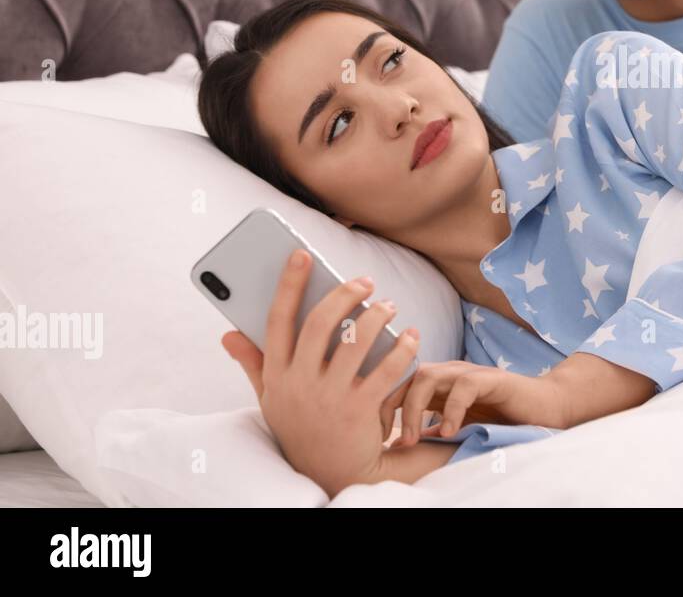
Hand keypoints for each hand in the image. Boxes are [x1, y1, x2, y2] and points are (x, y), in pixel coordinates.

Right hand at [221, 248, 421, 496]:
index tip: (302, 254)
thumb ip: (253, 364)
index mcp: (276, 375)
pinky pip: (386, 370)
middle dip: (343, 294)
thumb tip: (227, 334)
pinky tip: (411, 336)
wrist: (331, 474)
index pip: (277, 320)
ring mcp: (329, 398)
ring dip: (377, 316)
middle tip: (365, 280)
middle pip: (318, 324)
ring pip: (355, 342)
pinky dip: (403, 348)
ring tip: (389, 305)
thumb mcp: (271, 398)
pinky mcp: (360, 411)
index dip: (289, 284)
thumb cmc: (301, 426)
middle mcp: (298, 384)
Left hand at [388, 361, 568, 447]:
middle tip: (390, 439)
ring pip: (429, 376)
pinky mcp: (492, 379)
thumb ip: (435, 428)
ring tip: (413, 439)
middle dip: (391, 406)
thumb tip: (401, 446)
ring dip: (415, 408)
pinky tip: (449, 432)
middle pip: (407, 376)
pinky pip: (465, 386)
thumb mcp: (461, 424)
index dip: (382, 406)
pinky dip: (452, 409)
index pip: (398, 383)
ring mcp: (471, 374)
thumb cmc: (503, 417)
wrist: (547, 407)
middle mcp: (451, 374)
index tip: (377, 437)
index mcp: (440, 384)